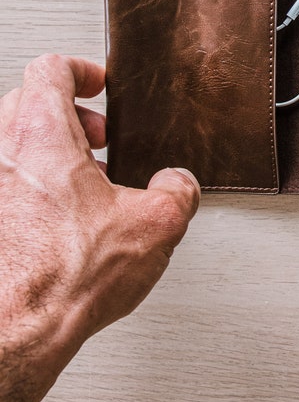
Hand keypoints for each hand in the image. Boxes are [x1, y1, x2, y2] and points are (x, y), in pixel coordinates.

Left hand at [0, 55, 199, 401]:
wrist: (18, 333)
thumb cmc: (65, 279)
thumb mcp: (157, 223)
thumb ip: (178, 189)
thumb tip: (178, 183)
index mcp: (40, 134)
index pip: (50, 69)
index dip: (81, 70)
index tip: (98, 85)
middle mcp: (2, 154)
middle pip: (26, 102)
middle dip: (70, 114)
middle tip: (97, 135)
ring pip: (13, 144)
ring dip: (50, 151)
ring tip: (82, 179)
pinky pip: (8, 182)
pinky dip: (32, 186)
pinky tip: (62, 219)